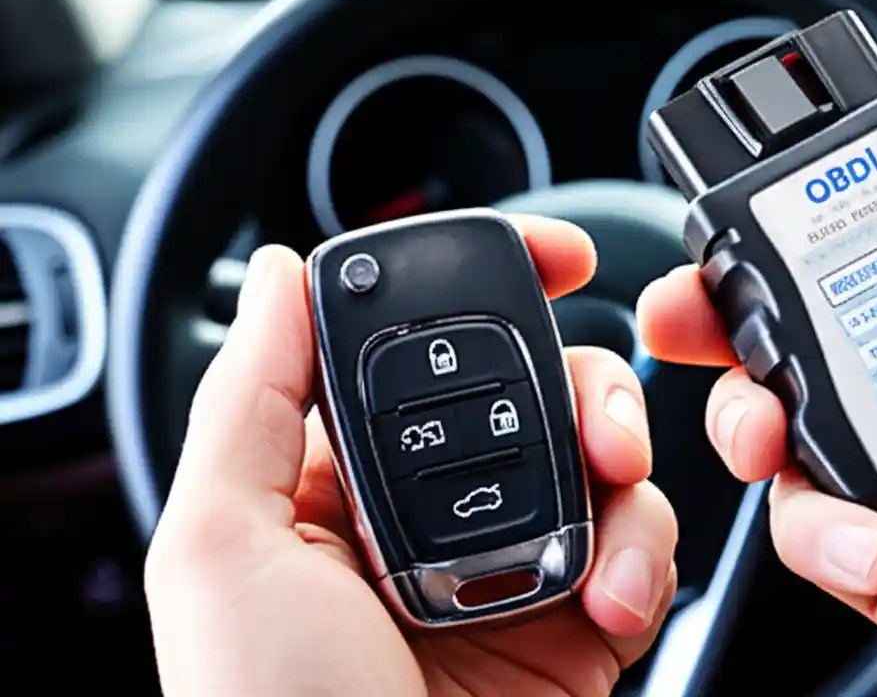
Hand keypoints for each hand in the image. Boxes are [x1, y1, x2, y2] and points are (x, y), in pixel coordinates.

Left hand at [144, 216, 677, 696]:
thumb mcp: (222, 549)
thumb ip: (254, 400)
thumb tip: (284, 275)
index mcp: (342, 479)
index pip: (425, 348)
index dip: (492, 286)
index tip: (556, 255)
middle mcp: (436, 516)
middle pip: (540, 390)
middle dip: (589, 385)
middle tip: (601, 423)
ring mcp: (517, 569)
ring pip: (608, 462)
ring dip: (628, 479)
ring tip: (603, 538)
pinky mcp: (581, 626)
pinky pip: (645, 551)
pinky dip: (649, 563)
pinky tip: (612, 605)